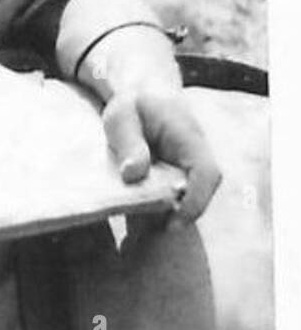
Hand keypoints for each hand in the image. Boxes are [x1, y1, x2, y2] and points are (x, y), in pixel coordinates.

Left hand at [75, 25, 220, 218]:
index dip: (195, 201)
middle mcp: (195, 159)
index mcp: (190, 139)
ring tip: (137, 233)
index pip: (207, 174)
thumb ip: (129, 142)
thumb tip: (134, 175)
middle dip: (176, 218)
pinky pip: (170, 202)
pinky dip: (155, 214)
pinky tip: (134, 224)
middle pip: (198, 196)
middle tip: (147, 233)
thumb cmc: (133, 103)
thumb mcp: (122, 116)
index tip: (173, 223)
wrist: (142, 96)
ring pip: (184, 202)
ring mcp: (186, 171)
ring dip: (164, 218)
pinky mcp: (173, 181)